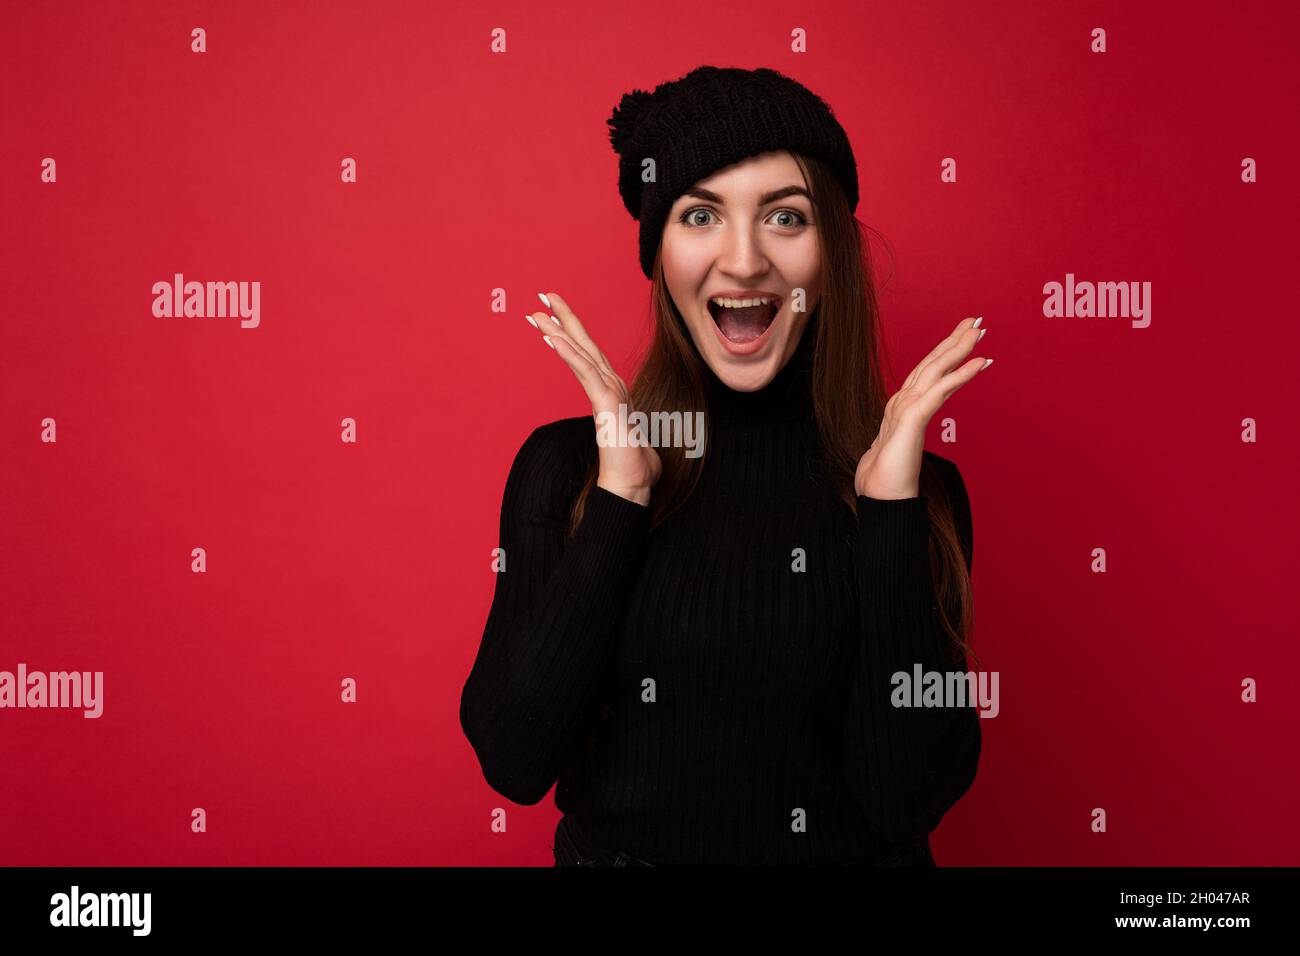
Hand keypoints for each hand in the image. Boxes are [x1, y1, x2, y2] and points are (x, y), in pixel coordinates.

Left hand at [527, 291, 660, 505]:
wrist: (633, 484)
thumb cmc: (628, 462)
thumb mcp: (614, 434)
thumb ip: (613, 421)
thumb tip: (610, 422)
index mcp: (612, 391)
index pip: (589, 354)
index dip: (572, 332)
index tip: (553, 315)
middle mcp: (612, 385)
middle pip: (586, 343)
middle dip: (566, 317)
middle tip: (545, 295)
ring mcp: (611, 392)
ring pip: (583, 352)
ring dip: (560, 328)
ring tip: (540, 310)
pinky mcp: (607, 402)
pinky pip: (584, 372)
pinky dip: (567, 352)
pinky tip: (552, 337)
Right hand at [854, 317, 990, 499]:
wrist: (881, 497)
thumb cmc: (888, 480)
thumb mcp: (901, 451)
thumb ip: (904, 438)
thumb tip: (908, 439)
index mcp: (902, 409)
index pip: (927, 375)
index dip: (945, 356)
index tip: (964, 340)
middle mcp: (903, 402)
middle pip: (931, 363)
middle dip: (953, 340)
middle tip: (975, 320)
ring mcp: (906, 408)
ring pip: (936, 369)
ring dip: (959, 348)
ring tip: (979, 330)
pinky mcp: (912, 417)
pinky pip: (942, 389)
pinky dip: (963, 373)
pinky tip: (981, 361)